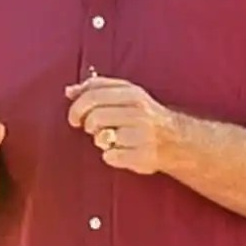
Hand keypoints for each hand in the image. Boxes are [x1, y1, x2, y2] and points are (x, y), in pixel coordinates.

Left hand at [65, 76, 181, 174]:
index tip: (75, 117)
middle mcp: (139, 112)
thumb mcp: (124, 93)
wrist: (176, 139)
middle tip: (90, 129)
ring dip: (99, 140)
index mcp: (132, 93)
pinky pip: (110, 157)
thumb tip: (69, 91)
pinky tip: (120, 152)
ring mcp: (142, 135)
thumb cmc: (142, 114)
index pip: (93, 95)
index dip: (77, 107)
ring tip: (110, 139)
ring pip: (101, 138)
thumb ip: (96, 88)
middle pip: (95, 117)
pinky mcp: (143, 156)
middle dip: (87, 125)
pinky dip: (110, 156)